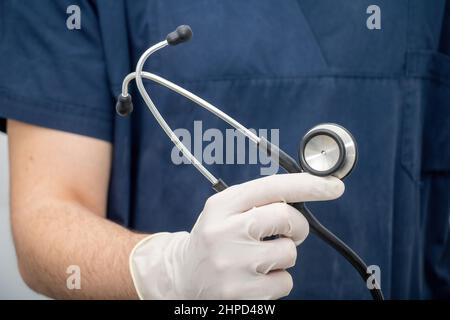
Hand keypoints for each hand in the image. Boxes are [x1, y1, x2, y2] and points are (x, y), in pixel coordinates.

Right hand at [129, 173, 343, 298]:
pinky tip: (255, 278)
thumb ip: (259, 200)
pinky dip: (277, 280)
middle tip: (288, 231)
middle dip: (297, 226)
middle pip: (287, 218)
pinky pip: (285, 282)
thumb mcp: (225, 211)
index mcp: (221, 205)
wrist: (182, 276)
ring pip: (289, 253)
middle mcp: (224, 232)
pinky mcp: (240, 293)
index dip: (308, 184)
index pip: (271, 187)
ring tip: (259, 258)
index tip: (334, 186)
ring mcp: (232, 264)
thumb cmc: (214, 239)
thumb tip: (308, 193)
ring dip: (283, 255)